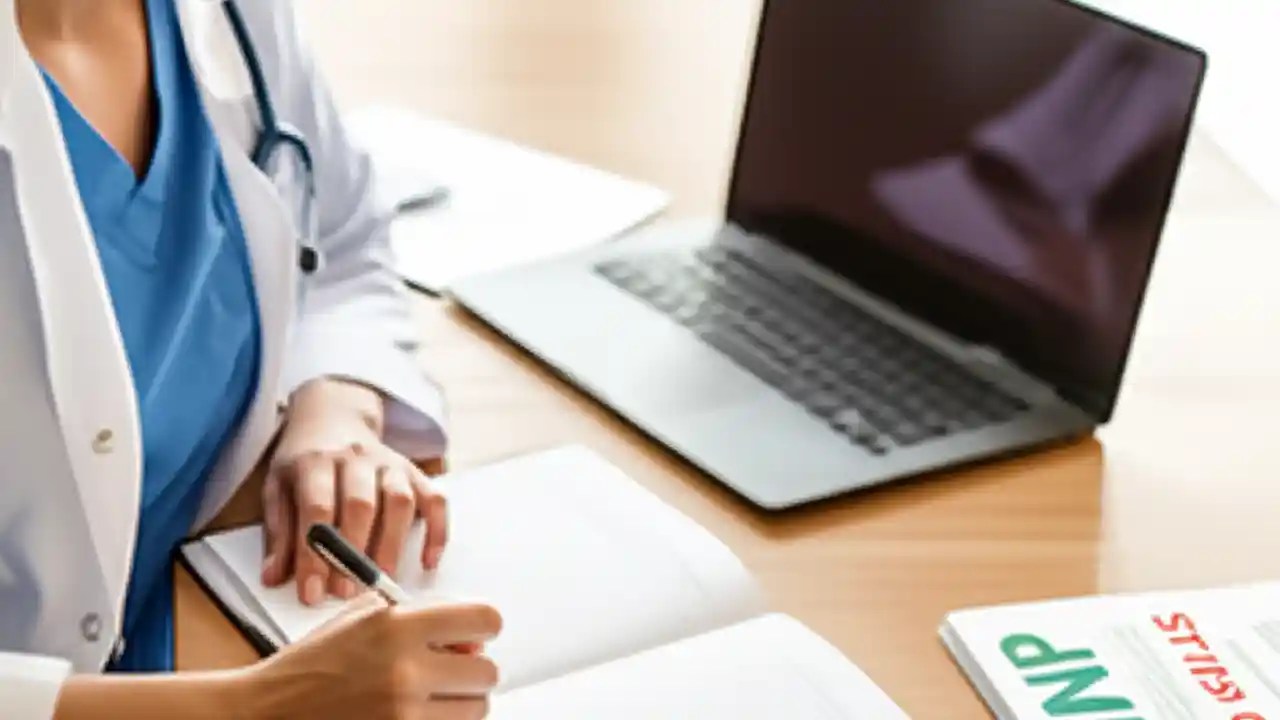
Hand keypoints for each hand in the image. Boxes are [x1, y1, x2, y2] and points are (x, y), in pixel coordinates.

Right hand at [241, 594, 501, 719]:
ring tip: (423, 699)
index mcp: (398, 628)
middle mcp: (406, 672)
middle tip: (446, 673)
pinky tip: (411, 715)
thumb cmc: (310, 667)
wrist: (265, 714)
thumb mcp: (360, 618)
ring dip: (458, 704)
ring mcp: (404, 716)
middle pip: (487, 672)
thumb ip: (418, 616)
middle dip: (470, 672)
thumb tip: (466, 633)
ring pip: (476, 710)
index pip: (485, 620)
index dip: (483, 627)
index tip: (474, 635)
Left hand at [263, 378, 448, 605]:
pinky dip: (437, 531)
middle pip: (361, 504)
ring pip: (399, 501)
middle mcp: (356, 457)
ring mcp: (389, 463)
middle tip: (346, 592)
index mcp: (315, 460)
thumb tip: (273, 578)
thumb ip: (279, 532)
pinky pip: (435, 500)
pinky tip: (428, 561)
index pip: (317, 508)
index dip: (314, 553)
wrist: (333, 416)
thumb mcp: (277, 486)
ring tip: (380, 582)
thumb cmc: (303, 460)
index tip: (311, 593)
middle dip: (353, 553)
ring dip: (391, 545)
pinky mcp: (414, 472)